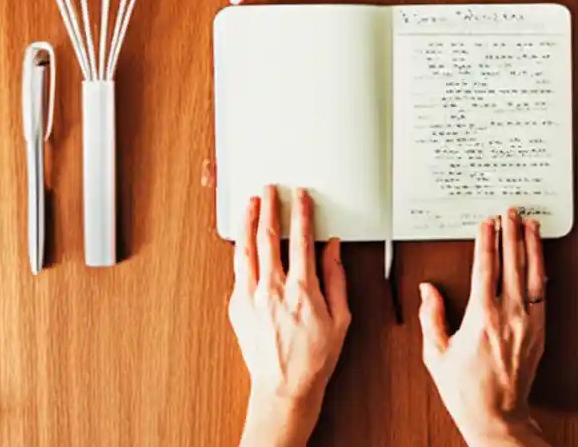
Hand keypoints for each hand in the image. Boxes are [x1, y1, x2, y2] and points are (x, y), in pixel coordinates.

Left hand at [230, 186, 350, 446]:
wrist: (284, 387)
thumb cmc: (314, 358)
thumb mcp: (340, 318)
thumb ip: (336, 278)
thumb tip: (332, 249)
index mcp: (302, 290)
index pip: (300, 239)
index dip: (301, 213)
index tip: (301, 197)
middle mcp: (273, 289)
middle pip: (268, 236)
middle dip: (270, 207)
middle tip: (270, 189)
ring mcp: (251, 297)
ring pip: (246, 249)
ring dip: (248, 221)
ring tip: (251, 203)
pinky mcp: (237, 306)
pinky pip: (238, 269)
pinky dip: (240, 249)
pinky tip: (243, 239)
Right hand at [419, 210, 551, 446]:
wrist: (496, 415)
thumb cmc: (466, 389)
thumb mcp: (435, 353)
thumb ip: (430, 317)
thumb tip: (428, 290)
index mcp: (481, 318)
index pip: (485, 267)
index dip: (487, 241)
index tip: (487, 224)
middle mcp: (508, 317)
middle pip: (512, 264)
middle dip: (511, 234)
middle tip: (510, 213)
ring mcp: (527, 323)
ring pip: (533, 275)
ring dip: (532, 247)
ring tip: (531, 226)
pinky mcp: (539, 332)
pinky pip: (542, 294)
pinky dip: (542, 272)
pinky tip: (540, 260)